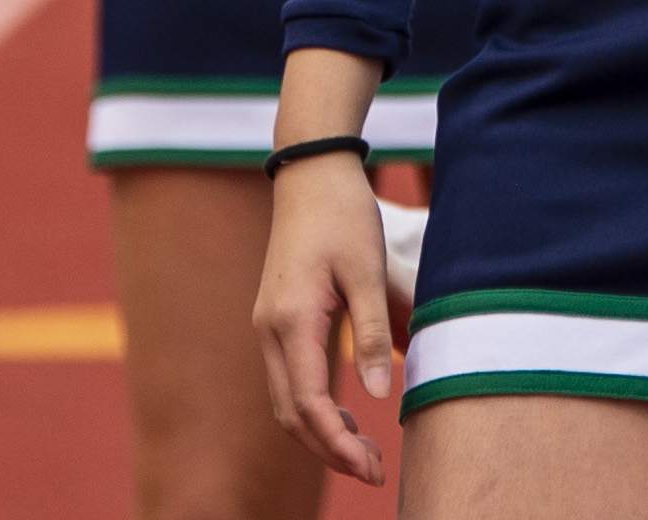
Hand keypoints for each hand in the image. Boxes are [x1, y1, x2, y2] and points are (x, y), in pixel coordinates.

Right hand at [254, 50, 396, 485]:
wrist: (311, 174)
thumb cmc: (344, 216)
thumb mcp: (368, 270)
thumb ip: (372, 331)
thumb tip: (379, 396)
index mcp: (291, 321)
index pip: (310, 404)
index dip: (337, 444)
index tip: (371, 467)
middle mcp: (269, 331)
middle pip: (292, 413)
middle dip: (330, 450)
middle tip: (374, 473)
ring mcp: (268, 327)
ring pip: (287, 400)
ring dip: (321, 432)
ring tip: (364, 454)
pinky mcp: (277, 320)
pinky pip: (289, 378)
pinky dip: (314, 406)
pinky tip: (346, 417)